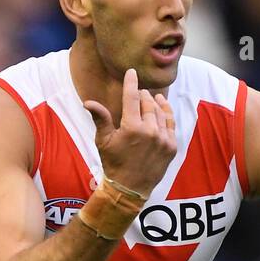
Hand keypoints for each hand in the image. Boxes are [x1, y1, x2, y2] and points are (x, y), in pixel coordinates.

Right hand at [84, 67, 175, 196]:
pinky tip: (162, 106)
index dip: (131, 83)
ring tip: (150, 97)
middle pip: (148, 103)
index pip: (132, 97)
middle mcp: (150, 131)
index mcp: (132, 128)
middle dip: (143, 95)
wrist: (129, 188)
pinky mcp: (171, 146)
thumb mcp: (103, 141)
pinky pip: (170, 123)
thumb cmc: (113, 163)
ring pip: (159, 112)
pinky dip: (166, 113)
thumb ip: (100, 118)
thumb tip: (88, 102)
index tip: (132, 72)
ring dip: (154, 102)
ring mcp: (163, 139)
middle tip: (139, 92)